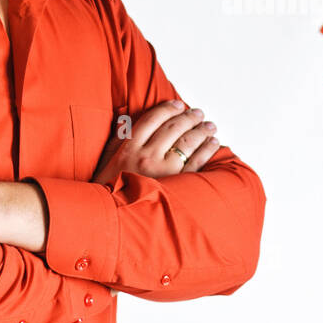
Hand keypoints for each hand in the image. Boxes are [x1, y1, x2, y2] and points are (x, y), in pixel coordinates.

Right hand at [93, 99, 220, 185]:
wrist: (114, 218)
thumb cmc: (111, 189)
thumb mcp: (108, 160)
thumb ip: (120, 139)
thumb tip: (129, 122)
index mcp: (130, 148)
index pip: (153, 119)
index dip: (168, 109)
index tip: (178, 105)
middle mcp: (147, 157)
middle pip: (174, 128)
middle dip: (189, 117)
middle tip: (198, 113)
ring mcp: (164, 171)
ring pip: (188, 142)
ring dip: (202, 130)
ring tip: (210, 125)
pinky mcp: (177, 184)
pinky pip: (197, 162)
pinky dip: (207, 149)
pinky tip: (213, 143)